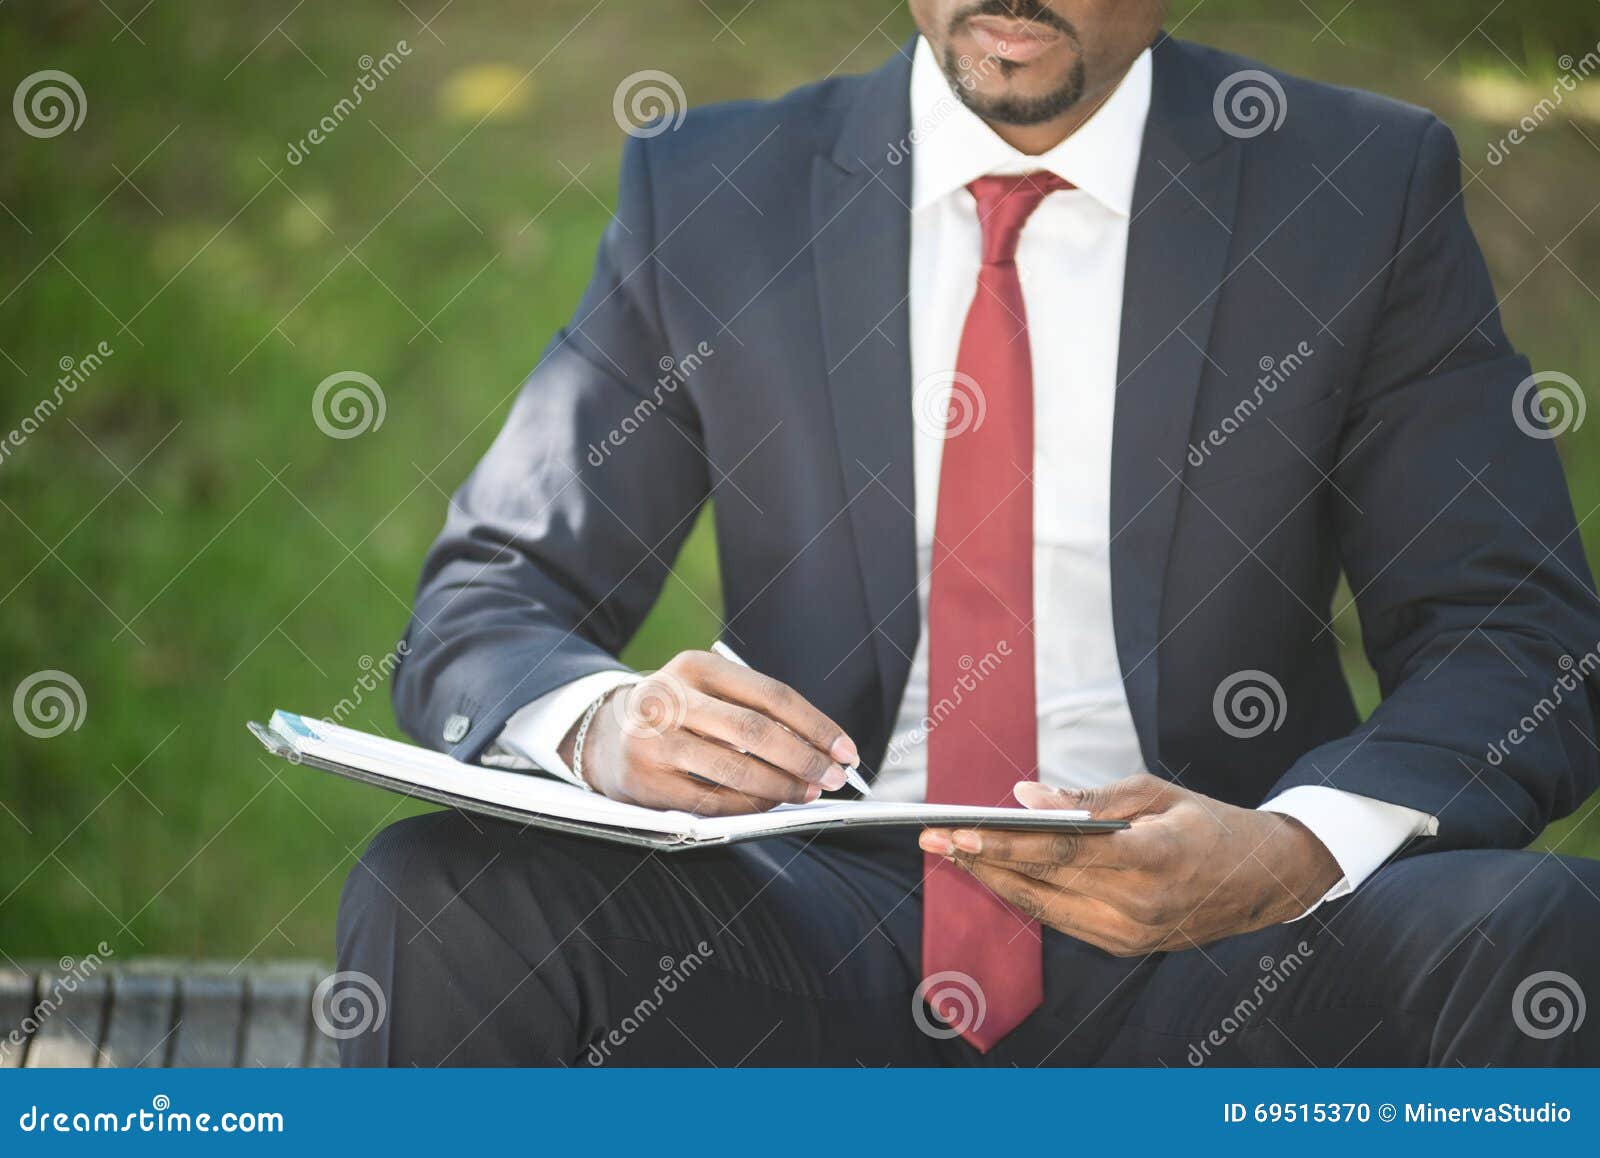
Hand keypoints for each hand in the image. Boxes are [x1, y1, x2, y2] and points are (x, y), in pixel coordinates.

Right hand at [559, 650, 858, 815]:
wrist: (607, 735)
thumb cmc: (680, 713)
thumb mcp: (710, 691)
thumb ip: (757, 710)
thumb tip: (822, 748)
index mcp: (696, 666)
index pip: (771, 695)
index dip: (816, 726)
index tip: (846, 751)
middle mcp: (671, 698)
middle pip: (755, 731)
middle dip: (804, 759)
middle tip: (834, 779)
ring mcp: (654, 741)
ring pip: (735, 769)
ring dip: (782, 786)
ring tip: (808, 794)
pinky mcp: (645, 781)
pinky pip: (711, 801)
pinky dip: (749, 806)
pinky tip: (770, 805)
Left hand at [919, 772, 1342, 955]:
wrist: (1263, 883)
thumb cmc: (1209, 823)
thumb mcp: (1156, 793)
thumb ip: (1086, 800)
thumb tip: (1024, 797)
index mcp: (1153, 859)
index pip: (1062, 853)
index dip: (1005, 843)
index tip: (959, 830)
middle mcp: (1139, 906)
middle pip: (1041, 884)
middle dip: (981, 860)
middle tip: (931, 838)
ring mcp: (1131, 935)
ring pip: (1043, 908)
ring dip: (993, 879)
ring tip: (950, 851)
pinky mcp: (1124, 947)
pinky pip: (1060, 919)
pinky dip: (1024, 894)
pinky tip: (994, 871)